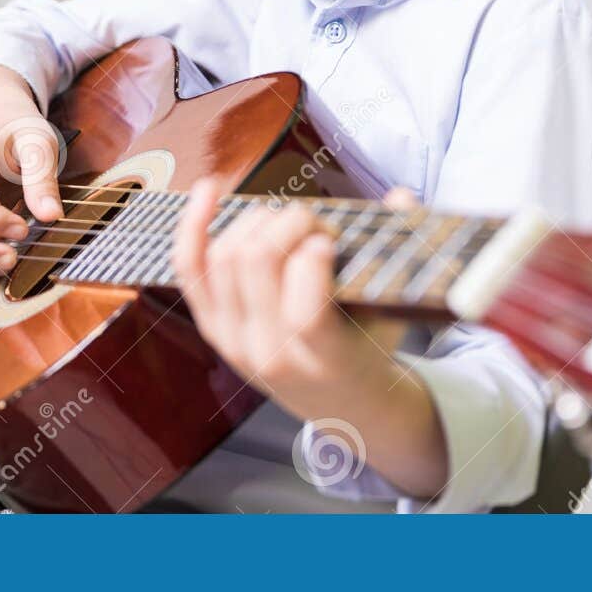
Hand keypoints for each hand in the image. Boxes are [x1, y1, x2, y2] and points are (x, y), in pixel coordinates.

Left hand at [170, 177, 419, 419]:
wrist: (337, 403)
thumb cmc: (368, 352)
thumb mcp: (391, 315)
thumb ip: (397, 254)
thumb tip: (402, 196)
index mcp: (322, 360)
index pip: (304, 309)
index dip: (314, 259)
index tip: (331, 240)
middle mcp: (268, 354)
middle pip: (257, 263)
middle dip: (289, 222)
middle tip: (316, 222)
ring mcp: (232, 340)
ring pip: (225, 256)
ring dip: (258, 220)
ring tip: (288, 220)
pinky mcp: (211, 325)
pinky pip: (190, 268)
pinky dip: (194, 224)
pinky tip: (210, 189)